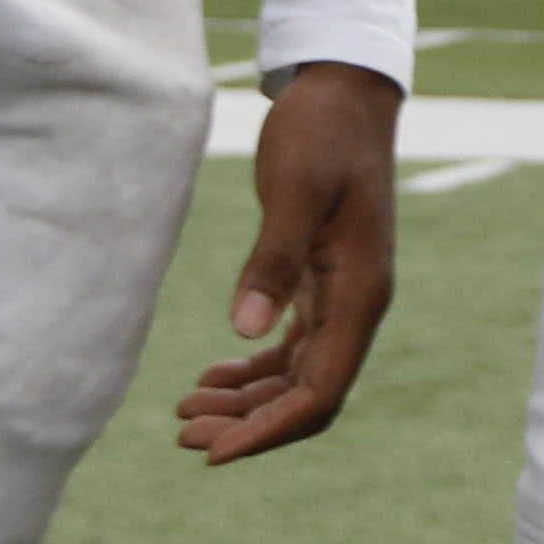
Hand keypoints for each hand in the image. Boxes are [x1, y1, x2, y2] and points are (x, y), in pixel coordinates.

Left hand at [174, 60, 398, 464]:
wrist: (344, 90)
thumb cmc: (322, 132)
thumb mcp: (294, 188)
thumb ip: (274, 260)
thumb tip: (243, 332)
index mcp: (361, 293)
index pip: (319, 392)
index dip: (268, 431)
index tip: (213, 453)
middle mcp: (359, 304)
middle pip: (307, 395)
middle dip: (248, 424)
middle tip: (182, 432)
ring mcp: (344, 294)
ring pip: (298, 375)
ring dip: (246, 401)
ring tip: (184, 408)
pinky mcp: (325, 279)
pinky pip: (294, 346)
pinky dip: (254, 368)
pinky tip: (213, 373)